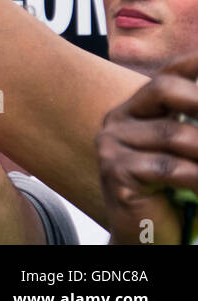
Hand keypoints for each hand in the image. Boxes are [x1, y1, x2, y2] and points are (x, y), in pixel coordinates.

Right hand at [96, 52, 197, 244]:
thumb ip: (191, 127)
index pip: (166, 75)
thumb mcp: (185, 153)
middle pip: (163, 89)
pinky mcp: (114, 171)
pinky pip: (168, 167)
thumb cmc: (173, 194)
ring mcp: (111, 143)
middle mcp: (118, 118)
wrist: (146, 236)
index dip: (193, 63)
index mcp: (136, 109)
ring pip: (174, 134)